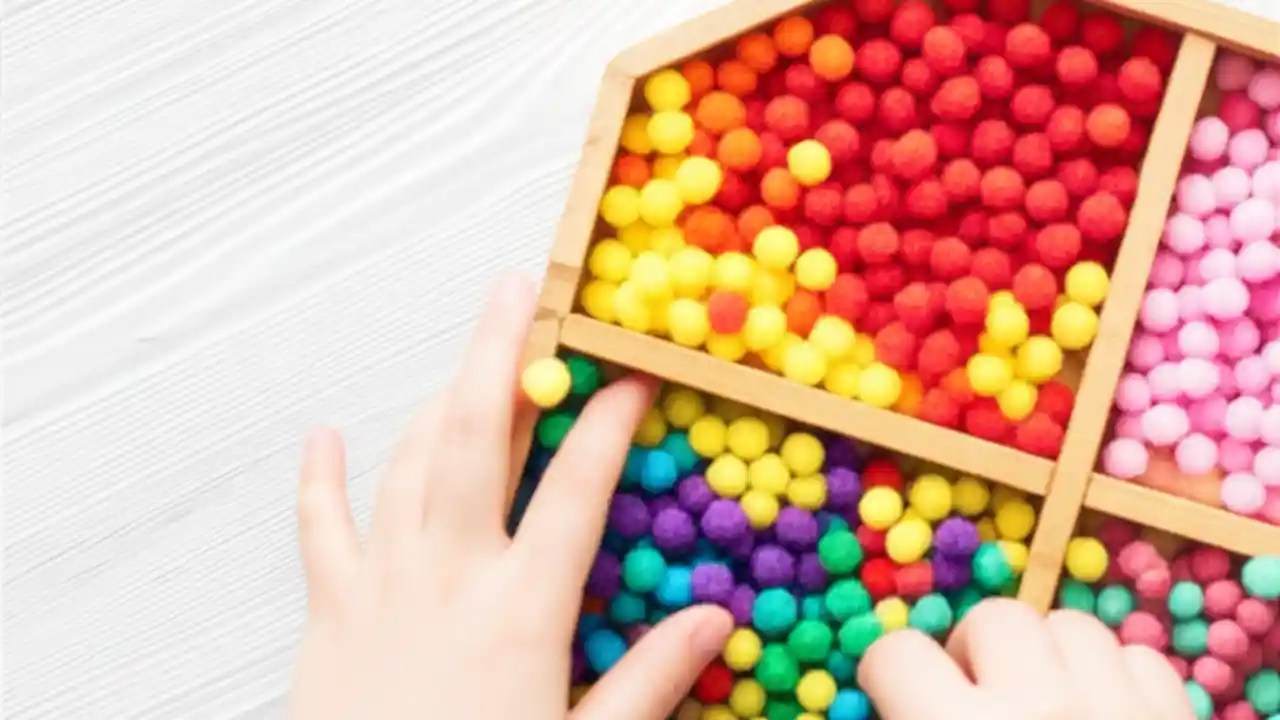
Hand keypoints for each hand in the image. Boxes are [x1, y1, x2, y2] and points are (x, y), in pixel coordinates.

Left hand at [288, 275, 732, 719]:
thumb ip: (647, 681)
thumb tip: (714, 621)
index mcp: (521, 607)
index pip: (577, 488)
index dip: (609, 423)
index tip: (633, 374)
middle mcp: (449, 574)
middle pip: (478, 437)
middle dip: (502, 354)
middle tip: (522, 290)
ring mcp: (380, 583)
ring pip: (409, 462)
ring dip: (441, 399)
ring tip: (469, 358)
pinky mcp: (329, 609)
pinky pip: (319, 528)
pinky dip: (321, 478)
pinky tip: (323, 437)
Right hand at [858, 597, 1194, 718]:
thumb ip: (906, 718)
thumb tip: (874, 689)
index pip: (899, 653)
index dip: (891, 672)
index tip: (897, 691)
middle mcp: (1042, 705)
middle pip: (996, 619)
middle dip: (981, 653)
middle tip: (979, 697)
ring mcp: (1118, 708)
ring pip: (1074, 624)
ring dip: (1052, 655)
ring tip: (1044, 697)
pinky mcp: (1176, 718)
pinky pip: (1143, 658)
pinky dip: (1119, 677)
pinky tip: (1104, 710)